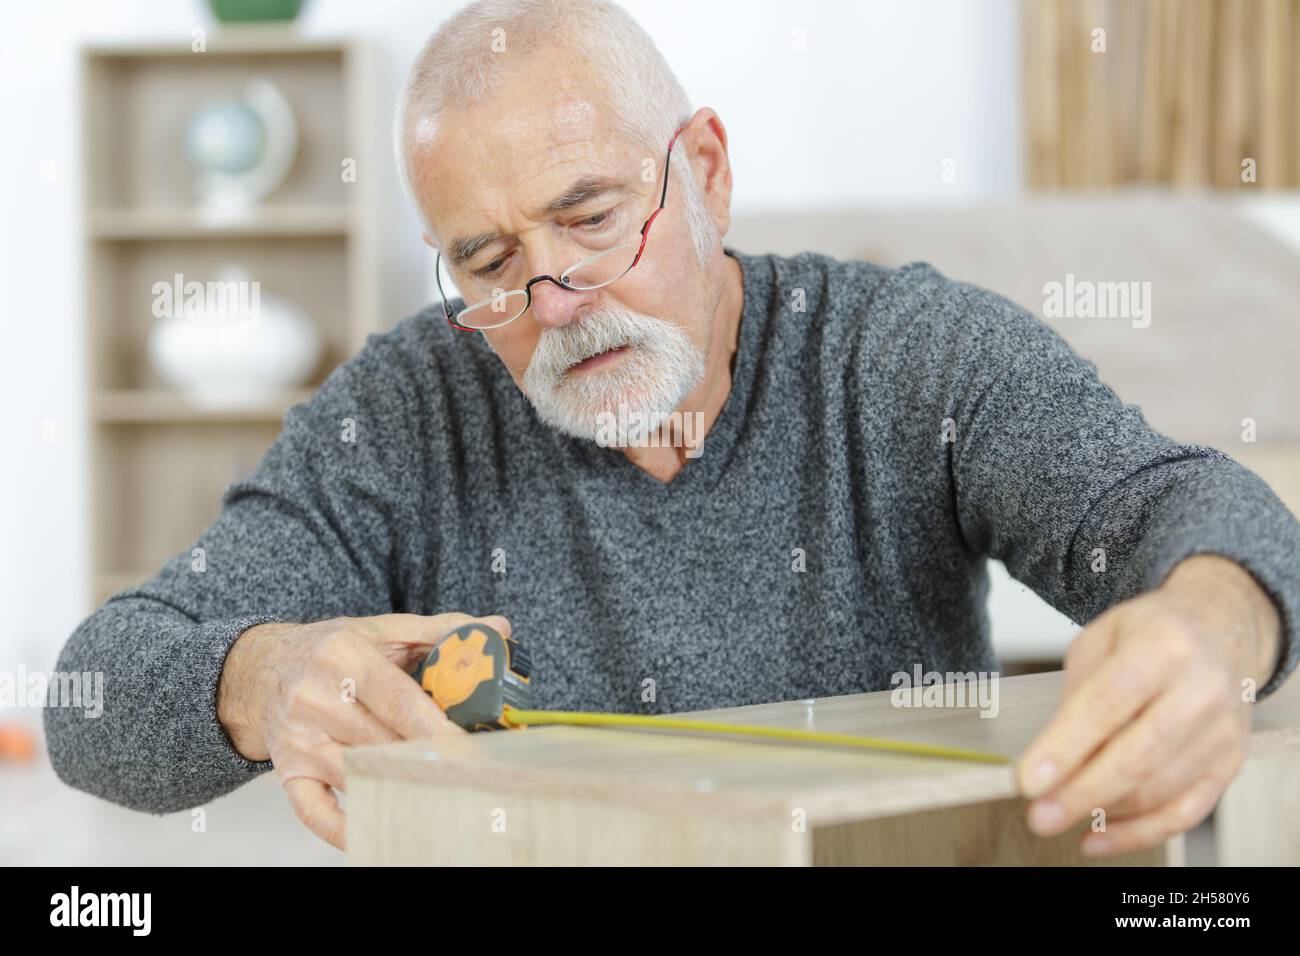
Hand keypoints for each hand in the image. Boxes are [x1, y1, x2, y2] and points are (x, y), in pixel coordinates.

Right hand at [216, 612, 511, 849]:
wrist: (258, 669)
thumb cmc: (329, 650)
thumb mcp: (382, 630)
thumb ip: (441, 630)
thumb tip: (499, 628)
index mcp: (345, 658)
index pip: (398, 701)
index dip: (436, 730)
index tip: (470, 750)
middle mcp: (317, 699)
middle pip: (381, 742)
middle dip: (426, 762)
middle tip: (468, 778)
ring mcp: (299, 739)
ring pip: (356, 776)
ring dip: (397, 791)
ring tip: (439, 801)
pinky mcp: (288, 771)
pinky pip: (314, 811)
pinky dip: (344, 829)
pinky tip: (376, 835)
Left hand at [1016, 555, 1280, 856]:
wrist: (1221, 630)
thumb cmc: (1153, 633)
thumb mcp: (1101, 638)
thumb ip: (1076, 691)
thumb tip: (1053, 754)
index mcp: (1162, 646)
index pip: (1108, 703)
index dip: (1066, 746)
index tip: (1029, 779)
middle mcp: (1201, 690)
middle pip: (1137, 756)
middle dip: (1081, 793)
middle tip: (1040, 814)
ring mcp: (1222, 730)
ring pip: (1158, 789)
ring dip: (1103, 812)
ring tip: (1058, 816)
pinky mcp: (1230, 762)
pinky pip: (1185, 811)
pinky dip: (1139, 833)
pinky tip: (1099, 836)